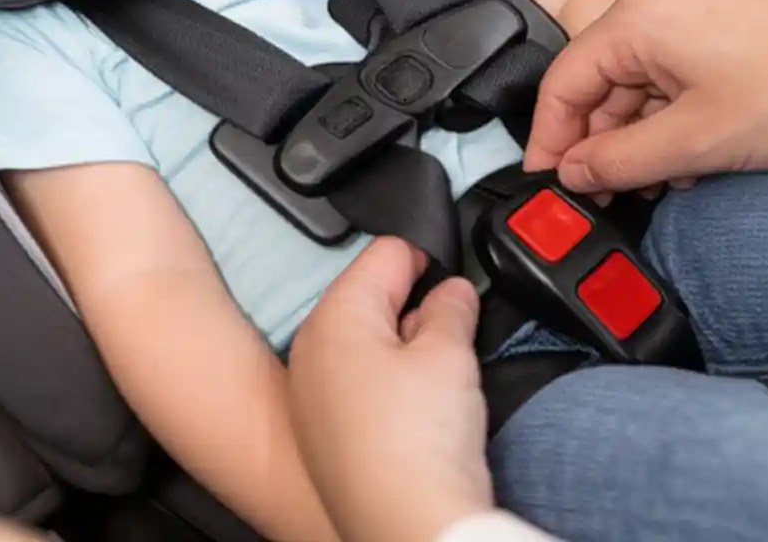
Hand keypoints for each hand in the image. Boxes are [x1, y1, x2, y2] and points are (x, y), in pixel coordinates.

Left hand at [288, 239, 492, 541]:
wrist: (404, 525)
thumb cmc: (417, 443)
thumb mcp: (451, 353)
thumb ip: (452, 307)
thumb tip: (452, 291)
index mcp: (335, 316)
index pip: (386, 253)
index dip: (430, 261)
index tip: (456, 284)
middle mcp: (310, 349)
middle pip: (372, 298)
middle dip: (415, 308)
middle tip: (452, 339)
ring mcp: (311, 394)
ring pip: (366, 344)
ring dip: (404, 349)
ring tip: (437, 384)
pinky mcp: (323, 432)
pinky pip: (358, 386)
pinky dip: (389, 387)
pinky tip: (416, 413)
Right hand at [524, 0, 767, 194]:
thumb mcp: (695, 141)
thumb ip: (619, 162)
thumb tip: (572, 173)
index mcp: (636, 22)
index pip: (562, 83)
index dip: (549, 140)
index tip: (549, 186)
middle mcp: (654, 9)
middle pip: (597, 85)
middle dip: (602, 145)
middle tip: (611, 197)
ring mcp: (689, 17)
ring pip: (636, 88)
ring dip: (642, 140)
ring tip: (667, 183)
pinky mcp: (719, 32)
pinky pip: (671, 81)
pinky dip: (673, 123)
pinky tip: (696, 159)